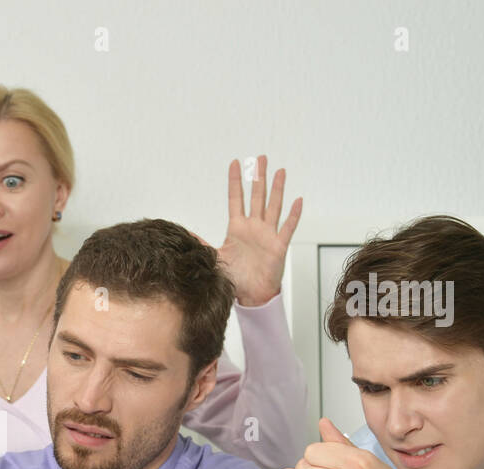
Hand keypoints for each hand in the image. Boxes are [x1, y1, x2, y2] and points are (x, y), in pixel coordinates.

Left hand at [215, 156, 301, 306]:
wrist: (250, 295)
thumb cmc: (235, 278)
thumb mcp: (215, 258)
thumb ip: (203, 244)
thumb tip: (186, 235)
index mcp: (237, 228)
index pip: (236, 199)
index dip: (235, 181)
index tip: (236, 164)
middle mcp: (253, 227)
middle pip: (257, 197)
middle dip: (258, 177)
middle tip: (260, 159)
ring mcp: (267, 234)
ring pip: (273, 206)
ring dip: (277, 189)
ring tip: (280, 171)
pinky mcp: (278, 245)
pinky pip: (288, 227)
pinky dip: (294, 214)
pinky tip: (298, 201)